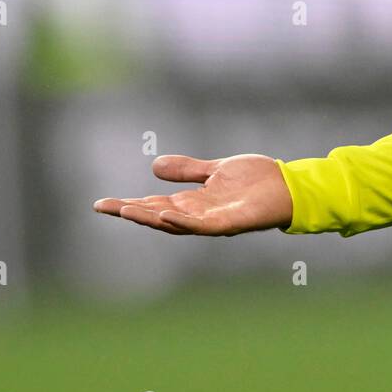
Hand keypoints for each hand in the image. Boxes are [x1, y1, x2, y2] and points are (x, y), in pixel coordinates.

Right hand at [93, 154, 292, 235]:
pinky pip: (203, 225)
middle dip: (132, 212)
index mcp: (194, 202)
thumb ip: (188, 170)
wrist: (289, 186)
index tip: (102, 204)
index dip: (130, 205)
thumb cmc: (256, 181)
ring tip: (126, 211)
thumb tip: (154, 167)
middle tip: (104, 208)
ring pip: (176, 223)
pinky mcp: (231, 222)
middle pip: (159, 216)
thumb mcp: (215, 170)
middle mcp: (199, 215)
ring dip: (151, 217)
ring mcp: (214, 220)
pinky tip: (166, 214)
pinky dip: (184, 221)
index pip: (155, 204)